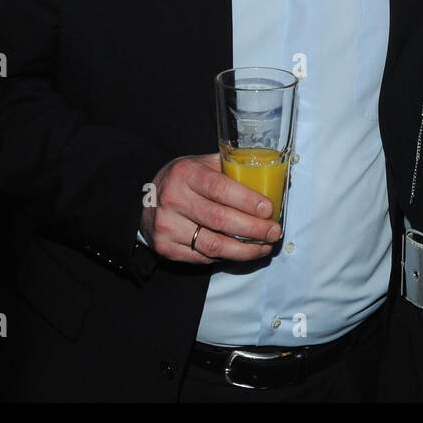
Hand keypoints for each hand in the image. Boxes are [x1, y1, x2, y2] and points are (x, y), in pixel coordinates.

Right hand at [141, 152, 280, 263]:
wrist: (148, 198)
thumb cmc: (185, 179)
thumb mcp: (202, 164)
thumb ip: (232, 168)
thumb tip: (274, 175)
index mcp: (185, 173)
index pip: (220, 188)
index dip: (247, 200)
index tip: (268, 209)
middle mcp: (173, 199)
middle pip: (219, 219)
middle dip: (253, 229)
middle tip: (274, 232)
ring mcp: (167, 225)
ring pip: (213, 244)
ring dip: (244, 250)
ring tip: (264, 247)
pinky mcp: (165, 247)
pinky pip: (202, 257)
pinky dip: (225, 256)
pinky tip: (241, 252)